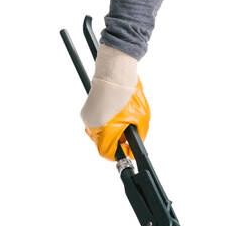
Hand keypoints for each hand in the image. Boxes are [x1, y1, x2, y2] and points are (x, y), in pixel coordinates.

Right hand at [80, 44, 149, 160]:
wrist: (115, 72)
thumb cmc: (128, 92)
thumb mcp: (140, 117)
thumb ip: (137, 136)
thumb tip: (134, 147)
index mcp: (104, 129)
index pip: (107, 153)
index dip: (120, 153)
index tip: (128, 151)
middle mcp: (91, 126)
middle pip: (102, 145)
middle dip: (115, 143)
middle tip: (128, 135)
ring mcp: (87, 118)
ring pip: (98, 135)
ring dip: (109, 134)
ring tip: (122, 124)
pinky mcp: (85, 112)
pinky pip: (95, 125)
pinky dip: (104, 125)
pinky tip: (113, 117)